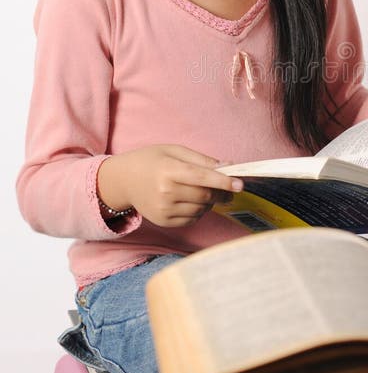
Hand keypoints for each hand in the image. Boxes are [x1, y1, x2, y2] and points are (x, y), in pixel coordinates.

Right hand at [97, 145, 243, 227]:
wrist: (123, 180)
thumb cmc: (151, 160)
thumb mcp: (174, 151)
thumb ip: (202, 159)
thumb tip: (228, 167)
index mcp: (168, 171)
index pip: (202, 178)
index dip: (223, 182)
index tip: (240, 184)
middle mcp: (165, 192)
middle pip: (205, 195)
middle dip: (223, 193)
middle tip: (231, 189)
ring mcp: (163, 210)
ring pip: (201, 209)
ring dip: (211, 201)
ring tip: (205, 191)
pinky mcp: (164, 222)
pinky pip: (192, 219)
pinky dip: (199, 210)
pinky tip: (192, 201)